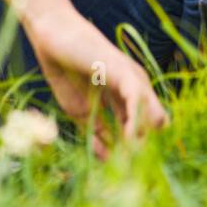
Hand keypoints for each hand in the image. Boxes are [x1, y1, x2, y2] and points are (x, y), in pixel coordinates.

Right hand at [24, 5, 169, 159]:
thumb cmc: (64, 67)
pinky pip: (140, 103)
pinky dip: (136, 125)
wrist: (51, 35)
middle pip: (154, 129)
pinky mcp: (125, 72)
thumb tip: (106, 160)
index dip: (133, 152)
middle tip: (121, 171)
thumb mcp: (79, 109)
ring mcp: (134, 79)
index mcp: (127, 95)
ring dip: (140, 145)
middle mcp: (137, 87)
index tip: (118, 170)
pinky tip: (127, 141)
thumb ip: (95, 132)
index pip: (143, 131)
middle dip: (139, 153)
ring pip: (154, 119)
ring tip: (123, 162)